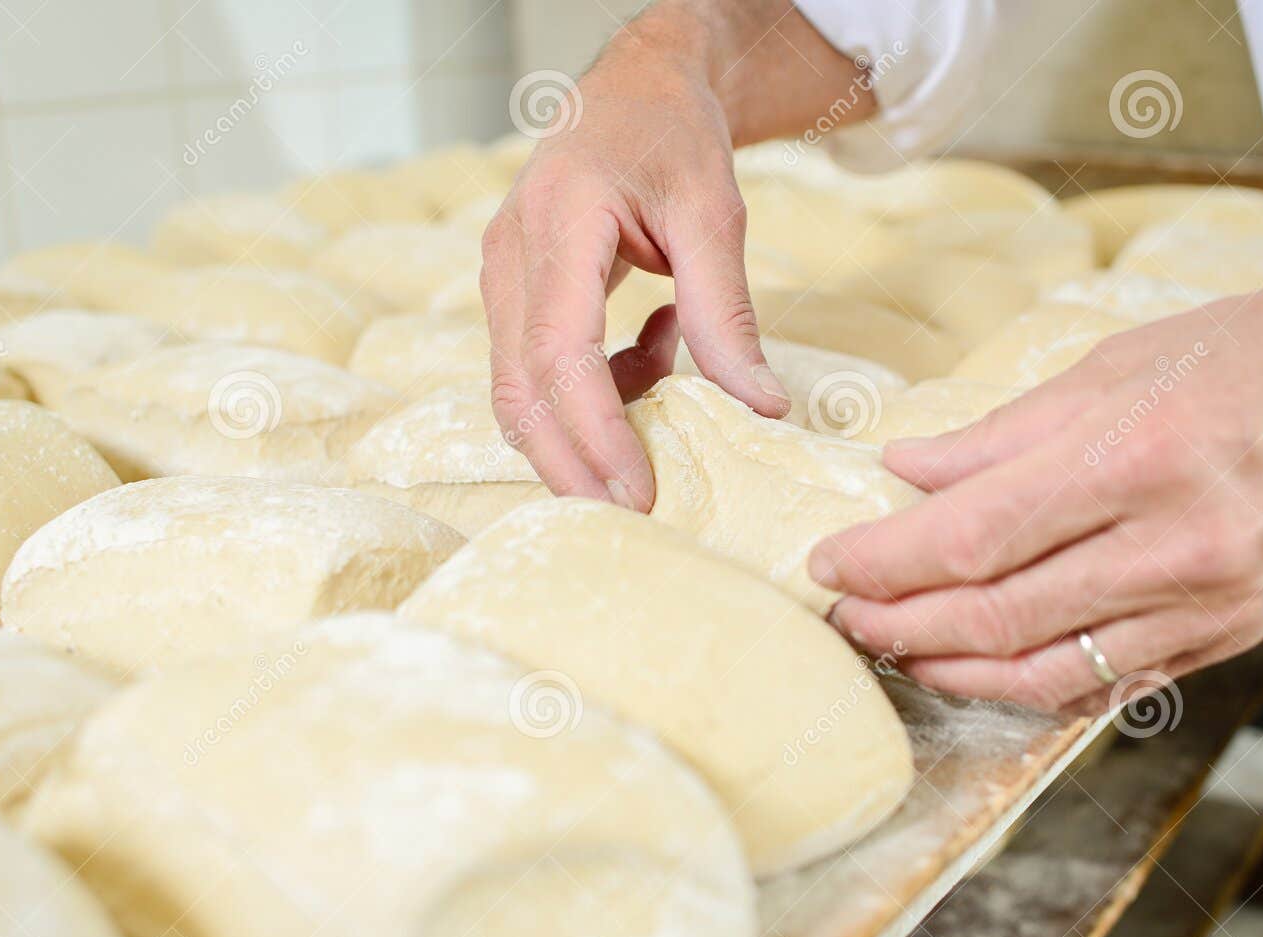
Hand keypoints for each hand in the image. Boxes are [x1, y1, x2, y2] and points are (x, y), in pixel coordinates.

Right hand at [480, 1, 863, 508]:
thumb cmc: (670, 135)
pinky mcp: (515, 294)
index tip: (637, 493)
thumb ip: (726, 311)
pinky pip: (540, 371)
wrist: (633, 90)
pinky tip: (653, 349)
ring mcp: (503, 276)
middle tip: (632, 520)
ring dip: (586, 428)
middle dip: (571, 464)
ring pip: (521, 389)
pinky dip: (596, 389)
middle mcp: (510, 255)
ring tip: (664, 398)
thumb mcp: (714, 212)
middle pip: (520, 388)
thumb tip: (760, 406)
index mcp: (558, 222)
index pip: (559, 352)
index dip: (594, 433)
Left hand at [810, 247, 1262, 714]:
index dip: (887, 559)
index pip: (975, 535)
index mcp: (1137, 457)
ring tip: (893, 647)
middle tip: (842, 614)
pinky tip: (980, 670)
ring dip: (951, 668)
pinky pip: (1107, 684)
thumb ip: (1004, 432)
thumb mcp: (1121, 362)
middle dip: (899, 621)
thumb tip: (908, 468)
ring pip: (1045, 670)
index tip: (830, 559)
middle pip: (996, 614)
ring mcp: (1206, 605)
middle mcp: (1174, 546)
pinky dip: (1031, 685)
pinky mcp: (1226, 637)